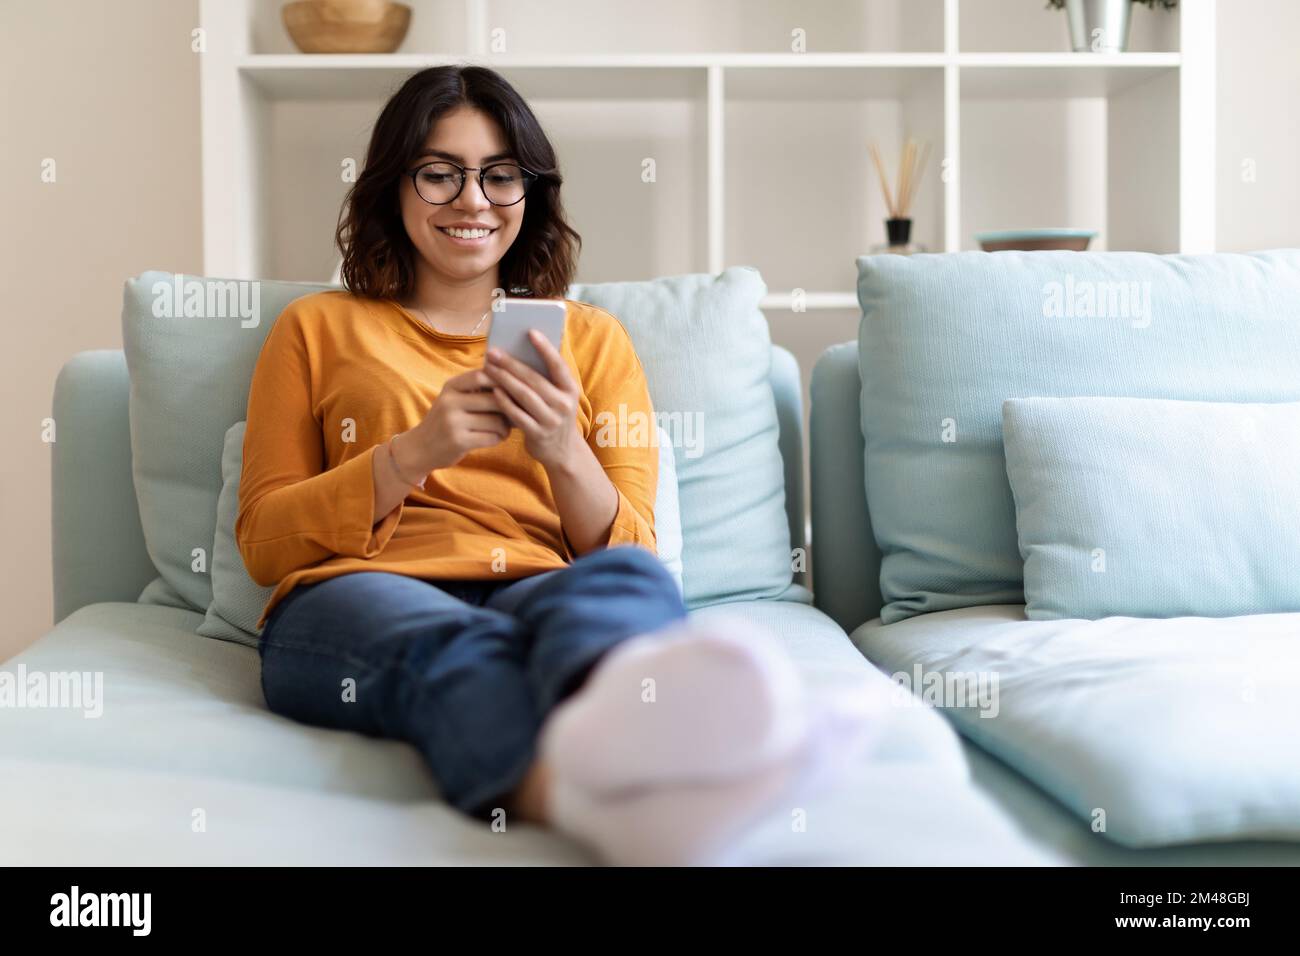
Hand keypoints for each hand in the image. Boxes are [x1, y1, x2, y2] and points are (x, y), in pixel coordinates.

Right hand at [405, 367, 509, 471]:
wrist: (420, 448)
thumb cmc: (445, 420)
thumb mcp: (453, 398)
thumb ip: (476, 388)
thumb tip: (513, 380)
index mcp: (451, 387)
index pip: (482, 375)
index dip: (502, 381)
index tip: (514, 389)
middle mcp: (450, 401)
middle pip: (494, 399)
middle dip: (510, 407)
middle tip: (516, 412)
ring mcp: (453, 422)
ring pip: (496, 420)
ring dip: (506, 426)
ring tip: (504, 428)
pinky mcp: (459, 441)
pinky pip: (492, 437)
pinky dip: (499, 438)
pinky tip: (497, 437)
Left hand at [483, 329, 581, 468]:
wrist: (562, 452)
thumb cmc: (554, 416)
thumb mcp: (558, 397)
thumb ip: (546, 379)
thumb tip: (520, 352)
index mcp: (570, 390)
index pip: (558, 365)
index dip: (545, 348)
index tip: (531, 331)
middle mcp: (564, 404)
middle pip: (534, 379)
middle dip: (511, 363)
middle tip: (493, 352)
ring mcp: (551, 420)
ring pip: (524, 395)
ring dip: (504, 380)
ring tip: (489, 368)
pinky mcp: (538, 434)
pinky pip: (517, 414)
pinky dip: (504, 402)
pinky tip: (493, 391)